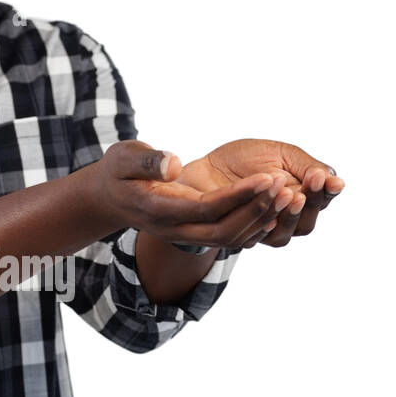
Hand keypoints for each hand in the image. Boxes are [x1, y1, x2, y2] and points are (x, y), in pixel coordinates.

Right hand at [89, 140, 292, 250]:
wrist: (107, 198)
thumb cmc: (116, 172)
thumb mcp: (123, 158)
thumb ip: (146, 161)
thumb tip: (173, 165)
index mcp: (158, 210)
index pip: (207, 207)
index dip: (239, 195)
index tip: (268, 175)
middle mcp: (174, 230)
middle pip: (224, 231)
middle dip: (257, 209)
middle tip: (285, 185)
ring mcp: (184, 235)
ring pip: (230, 238)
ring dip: (260, 219)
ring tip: (287, 193)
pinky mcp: (194, 233)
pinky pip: (229, 237)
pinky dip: (253, 225)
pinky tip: (274, 207)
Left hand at [177, 139, 344, 247]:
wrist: (202, 168)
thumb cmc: (242, 159)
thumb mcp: (279, 155)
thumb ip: (307, 168)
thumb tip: (338, 182)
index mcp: (299, 198)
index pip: (322, 202)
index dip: (325, 192)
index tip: (323, 176)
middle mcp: (283, 221)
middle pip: (306, 224)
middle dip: (311, 202)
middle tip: (311, 181)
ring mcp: (263, 233)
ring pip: (283, 236)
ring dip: (289, 215)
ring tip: (290, 192)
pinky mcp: (240, 238)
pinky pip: (255, 237)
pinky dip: (263, 221)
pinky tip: (266, 206)